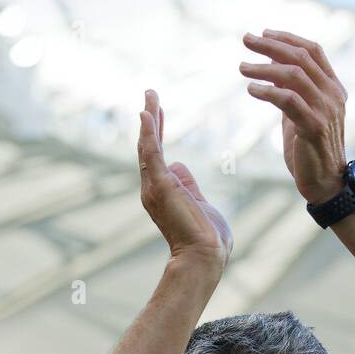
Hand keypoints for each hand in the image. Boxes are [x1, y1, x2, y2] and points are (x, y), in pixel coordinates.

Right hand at [137, 90, 232, 269]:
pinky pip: (152, 154)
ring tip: (150, 95)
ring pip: (148, 146)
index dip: (157, 132)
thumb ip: (190, 185)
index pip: (157, 155)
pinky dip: (149, 133)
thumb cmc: (207, 239)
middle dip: (150, 119)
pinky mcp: (161, 186)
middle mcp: (153, 188)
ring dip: (149, 118)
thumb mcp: (199, 203)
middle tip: (150, 94)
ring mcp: (155, 187)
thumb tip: (181, 167)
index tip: (157, 112)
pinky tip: (147, 113)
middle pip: (148, 146)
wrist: (204, 258)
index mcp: (163, 192)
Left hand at [240, 30, 347, 203]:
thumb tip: (272, 65)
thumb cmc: (309, 150)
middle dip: (271, 45)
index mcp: (333, 88)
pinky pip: (288, 101)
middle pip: (301, 57)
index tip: (264, 32)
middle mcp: (333, 95)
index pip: (313, 50)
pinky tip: (251, 90)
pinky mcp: (314, 127)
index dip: (288, 38)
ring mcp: (326, 110)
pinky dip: (268, 92)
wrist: (325, 184)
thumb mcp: (300, 113)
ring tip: (242, 67)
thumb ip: (292, 90)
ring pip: (294, 75)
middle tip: (246, 39)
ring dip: (264, 68)